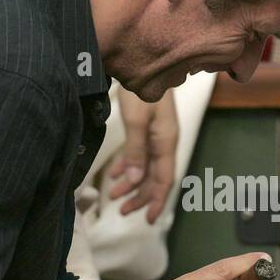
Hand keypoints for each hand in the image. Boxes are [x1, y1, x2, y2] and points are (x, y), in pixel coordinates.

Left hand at [108, 87, 178, 222]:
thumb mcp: (136, 120)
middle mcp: (163, 141)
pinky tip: (116, 174)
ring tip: (114, 195)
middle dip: (140, 196)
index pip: (164, 179)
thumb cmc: (141, 88)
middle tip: (122, 212)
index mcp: (166, 142)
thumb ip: (136, 151)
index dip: (157, 201)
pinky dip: (128, 166)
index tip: (148, 220)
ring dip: (131, 183)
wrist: (141, 59)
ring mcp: (155, 135)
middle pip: (155, 177)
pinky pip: (139, 155)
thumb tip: (135, 181)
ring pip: (145, 168)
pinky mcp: (145, 128)